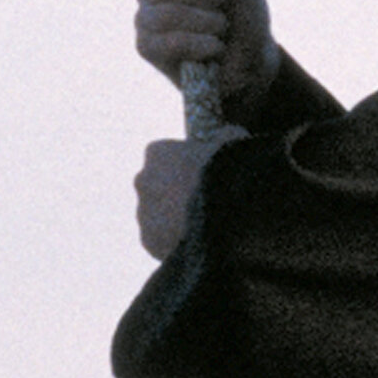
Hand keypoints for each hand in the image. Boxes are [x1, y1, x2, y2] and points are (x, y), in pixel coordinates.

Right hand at [135, 0, 280, 127]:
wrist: (252, 58)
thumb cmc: (245, 10)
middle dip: (203, 0)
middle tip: (221, 8)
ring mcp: (145, 15)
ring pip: (165, 14)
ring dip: (206, 23)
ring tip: (221, 29)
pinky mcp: (145, 46)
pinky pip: (166, 42)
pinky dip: (199, 45)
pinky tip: (213, 48)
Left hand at [135, 135, 235, 258]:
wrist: (226, 214)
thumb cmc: (228, 172)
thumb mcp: (234, 143)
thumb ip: (227, 137)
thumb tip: (230, 134)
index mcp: (157, 152)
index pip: (166, 157)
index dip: (187, 167)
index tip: (206, 176)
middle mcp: (143, 180)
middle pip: (159, 187)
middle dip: (177, 195)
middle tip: (206, 204)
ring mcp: (143, 212)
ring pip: (159, 216)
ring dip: (176, 220)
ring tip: (206, 228)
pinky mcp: (149, 240)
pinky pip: (162, 241)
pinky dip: (176, 243)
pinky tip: (199, 243)